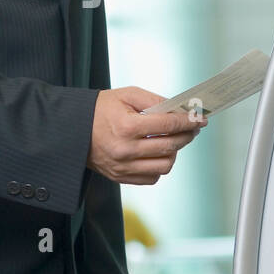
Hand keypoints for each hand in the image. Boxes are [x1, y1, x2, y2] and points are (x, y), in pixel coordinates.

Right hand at [86, 87, 207, 184]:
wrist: (72, 130)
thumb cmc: (100, 109)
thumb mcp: (126, 95)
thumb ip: (155, 100)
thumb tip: (181, 109)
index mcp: (126, 126)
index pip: (168, 124)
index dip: (189, 121)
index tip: (201, 119)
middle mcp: (125, 149)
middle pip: (171, 145)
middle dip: (187, 135)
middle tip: (192, 127)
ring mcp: (123, 167)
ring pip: (165, 165)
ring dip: (175, 152)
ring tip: (173, 140)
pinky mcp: (121, 177)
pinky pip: (152, 177)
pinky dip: (160, 166)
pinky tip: (157, 152)